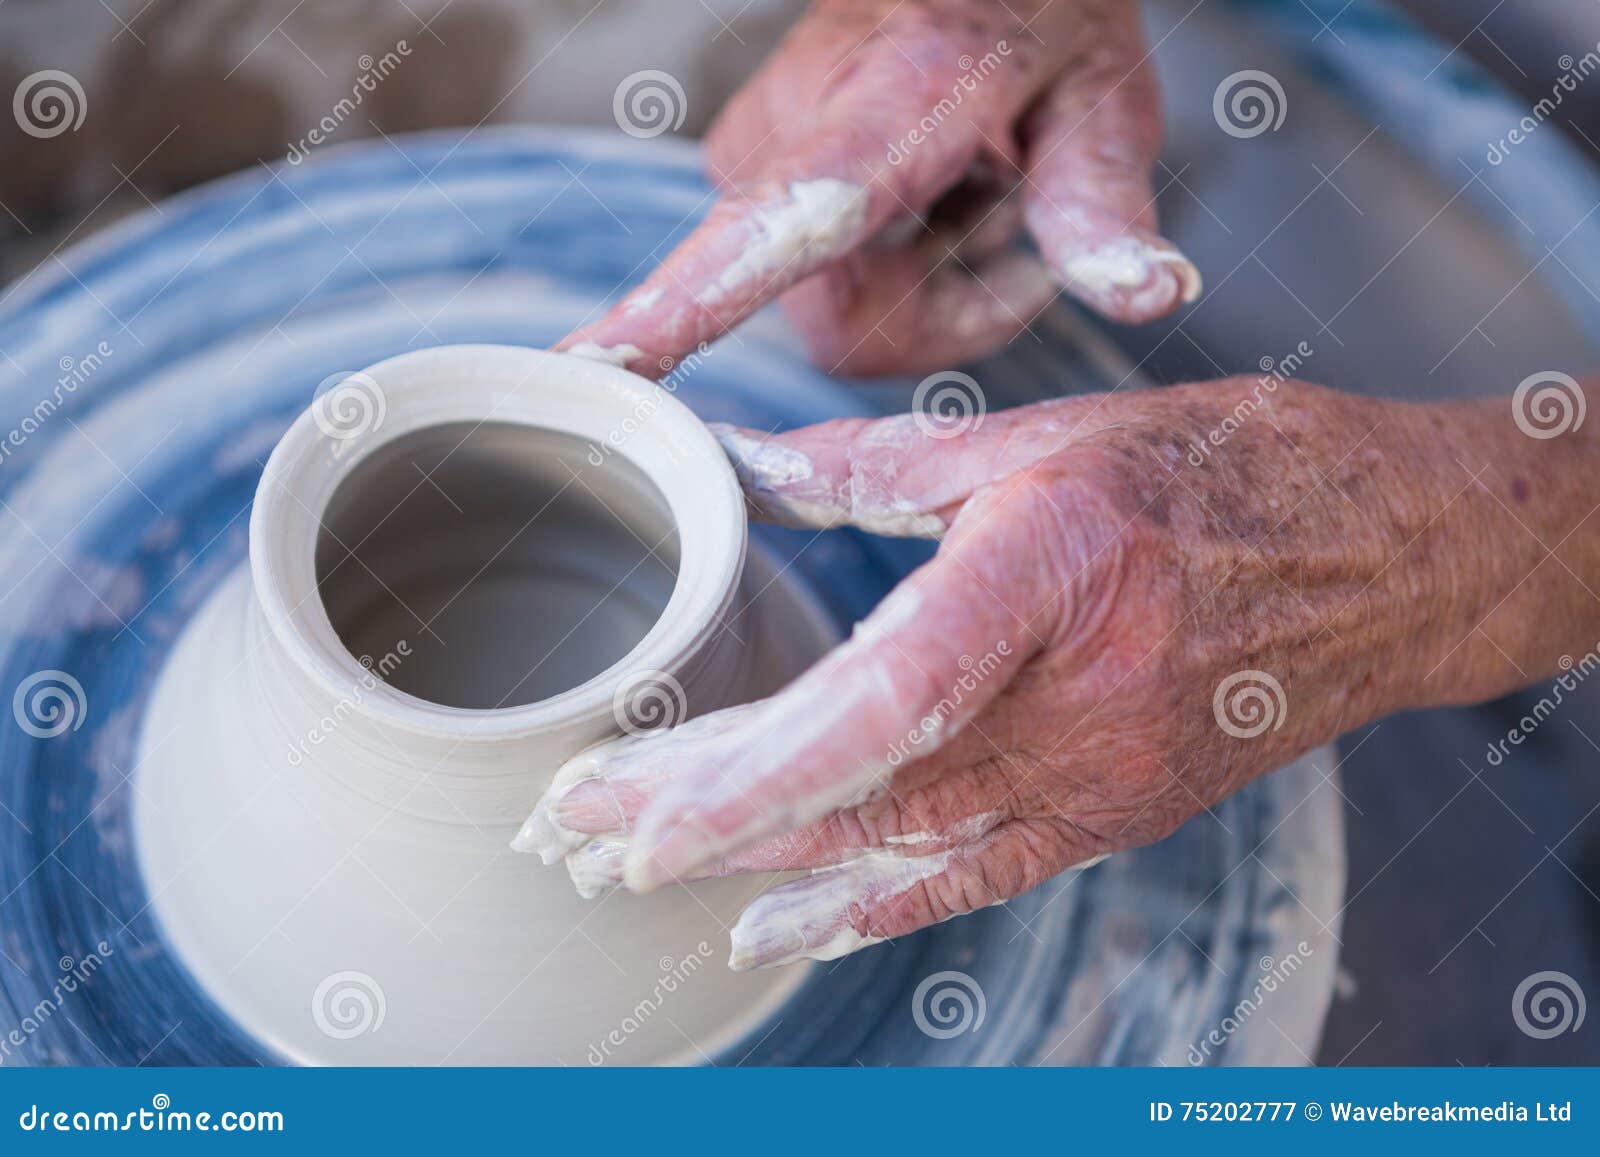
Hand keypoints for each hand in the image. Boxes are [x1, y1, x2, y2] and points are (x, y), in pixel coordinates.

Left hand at [515, 378, 1599, 967]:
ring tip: (625, 868)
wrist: (1381, 557)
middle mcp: (1073, 693)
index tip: (625, 800)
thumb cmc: (1219, 470)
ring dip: (750, 864)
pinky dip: (862, 907)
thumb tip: (749, 468)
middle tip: (567, 827)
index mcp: (1050, 568)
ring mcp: (1097, 772)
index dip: (747, 768)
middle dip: (700, 814)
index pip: (880, 697)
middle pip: (858, 787)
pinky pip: (972, 877)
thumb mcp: (1043, 435)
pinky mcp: (1109, 811)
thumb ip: (879, 463)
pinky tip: (767, 926)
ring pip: (896, 845)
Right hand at [561, 0, 1195, 376]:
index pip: (777, 228)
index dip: (686, 307)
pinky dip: (889, 265)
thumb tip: (1151, 294)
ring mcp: (753, 160)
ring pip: (835, 317)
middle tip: (1009, 225)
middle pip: (848, 327)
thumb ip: (1103, 204)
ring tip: (969, 192)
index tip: (595, 368)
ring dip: (923, 286)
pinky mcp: (747, 176)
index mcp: (884, 111)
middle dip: (947, 312)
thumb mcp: (1101, 99)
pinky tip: (927, 194)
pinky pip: (814, 285)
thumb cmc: (1031, 17)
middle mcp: (788, 141)